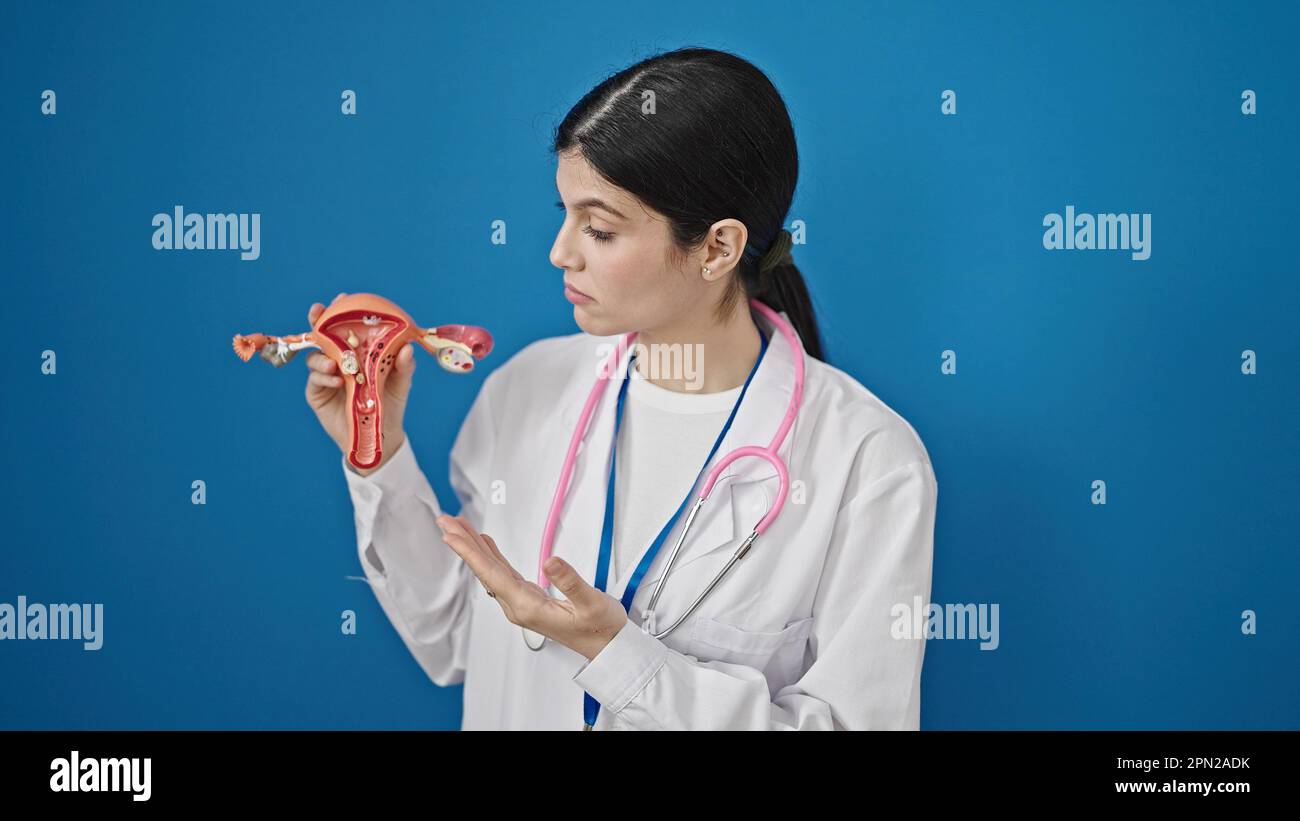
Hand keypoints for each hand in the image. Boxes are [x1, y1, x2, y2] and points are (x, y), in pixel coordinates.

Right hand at [304, 292, 415, 475]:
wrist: (379, 436)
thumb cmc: (390, 405)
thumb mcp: (400, 384)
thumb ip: (404, 367)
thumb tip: (409, 348)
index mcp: (358, 351)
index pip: (347, 326)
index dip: (341, 311)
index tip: (341, 298)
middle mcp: (339, 359)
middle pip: (323, 335)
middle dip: (318, 321)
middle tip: (317, 312)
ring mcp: (326, 374)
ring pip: (315, 357)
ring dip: (322, 356)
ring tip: (334, 364)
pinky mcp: (317, 392)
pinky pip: (315, 379)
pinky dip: (324, 377)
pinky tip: (336, 381)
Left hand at [435, 514, 629, 659]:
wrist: (607, 646)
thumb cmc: (600, 629)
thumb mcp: (592, 603)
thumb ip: (571, 582)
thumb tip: (551, 561)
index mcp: (528, 607)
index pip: (492, 575)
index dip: (470, 553)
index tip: (451, 535)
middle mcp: (519, 606)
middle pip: (485, 571)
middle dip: (464, 544)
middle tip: (445, 521)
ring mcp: (522, 602)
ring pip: (491, 570)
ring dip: (474, 547)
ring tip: (459, 527)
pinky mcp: (528, 598)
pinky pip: (502, 573)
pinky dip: (491, 555)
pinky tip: (485, 544)